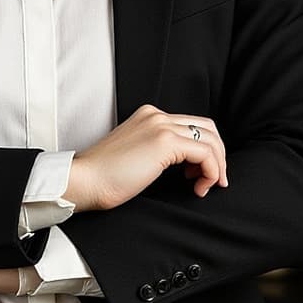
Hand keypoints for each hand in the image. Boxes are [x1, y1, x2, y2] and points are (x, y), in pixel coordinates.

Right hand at [67, 104, 227, 211]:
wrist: (85, 181)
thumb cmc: (104, 178)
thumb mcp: (137, 156)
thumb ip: (159, 152)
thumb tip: (189, 166)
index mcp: (149, 116)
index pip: (191, 126)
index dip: (204, 150)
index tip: (198, 175)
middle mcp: (157, 115)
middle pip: (207, 127)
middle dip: (217, 155)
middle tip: (214, 180)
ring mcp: (161, 126)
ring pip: (210, 140)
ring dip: (216, 166)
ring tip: (206, 186)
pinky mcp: (165, 142)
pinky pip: (205, 153)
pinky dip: (210, 171)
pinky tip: (199, 187)